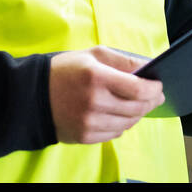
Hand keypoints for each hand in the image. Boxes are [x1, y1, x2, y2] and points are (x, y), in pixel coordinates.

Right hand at [49, 46, 164, 143]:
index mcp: (96, 77)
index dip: (154, 89)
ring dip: (138, 113)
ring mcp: (89, 122)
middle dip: (151, 101)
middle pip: (137, 108)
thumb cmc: (65, 70)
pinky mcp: (85, 136)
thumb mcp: (92, 54)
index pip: (139, 89)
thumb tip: (149, 67)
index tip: (159, 85)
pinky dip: (122, 125)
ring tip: (137, 104)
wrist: (32, 95)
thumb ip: (123, 60)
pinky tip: (119, 115)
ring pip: (128, 123)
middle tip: (155, 96)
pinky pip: (115, 134)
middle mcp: (94, 102)